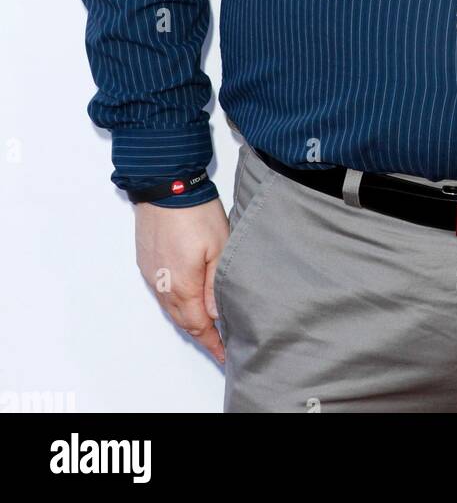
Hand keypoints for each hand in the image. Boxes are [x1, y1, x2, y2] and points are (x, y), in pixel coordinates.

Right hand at [133, 198, 230, 364]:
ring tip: (206, 325)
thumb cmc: (194, 212)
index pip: (199, 325)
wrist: (164, 186)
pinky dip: (176, 303)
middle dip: (201, 334)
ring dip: (188, 319)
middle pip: (184, 321)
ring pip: (172, 308)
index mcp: (183, 287)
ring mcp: (153, 275)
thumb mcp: (218, 247)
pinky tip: (187, 298)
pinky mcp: (147, 263)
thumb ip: (216, 285)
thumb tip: (215, 316)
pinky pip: (162, 293)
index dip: (212, 343)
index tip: (224, 355)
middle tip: (218, 343)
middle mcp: (163, 286)